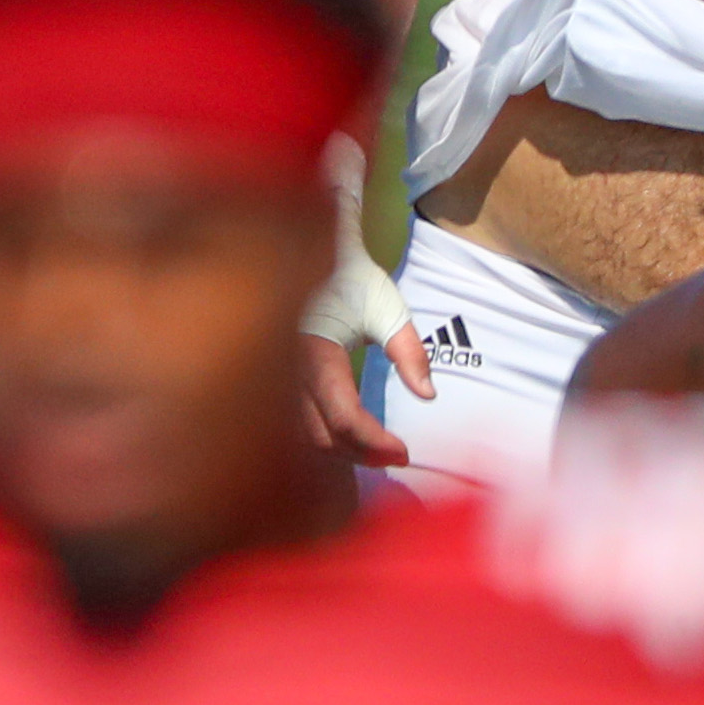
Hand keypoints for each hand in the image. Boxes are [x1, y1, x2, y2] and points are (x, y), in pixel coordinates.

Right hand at [296, 136, 431, 465]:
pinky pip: (294, 425)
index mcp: (315, 354)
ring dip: (340, 451)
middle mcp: (287, 372)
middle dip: (360, 454)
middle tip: (394, 455)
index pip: (344, 418)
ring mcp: (276, 380)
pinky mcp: (275, 382)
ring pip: (303, 437)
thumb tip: (428, 395)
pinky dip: (322, 438)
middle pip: (321, 438)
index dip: (375, 444)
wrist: (306, 249)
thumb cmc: (350, 279)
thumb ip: (410, 353)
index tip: (403, 452)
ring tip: (374, 448)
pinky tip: (347, 438)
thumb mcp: (388, 310)